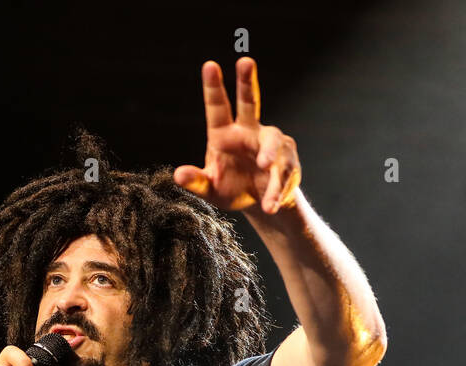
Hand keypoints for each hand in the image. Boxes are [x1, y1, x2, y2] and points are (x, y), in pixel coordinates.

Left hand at [173, 57, 301, 214]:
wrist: (261, 204)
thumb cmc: (230, 189)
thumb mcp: (210, 189)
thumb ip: (195, 181)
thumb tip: (177, 174)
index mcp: (223, 134)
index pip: (217, 107)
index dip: (213, 86)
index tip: (209, 65)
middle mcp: (247, 131)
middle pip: (249, 102)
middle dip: (247, 82)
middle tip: (245, 61)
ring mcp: (270, 142)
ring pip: (272, 142)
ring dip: (269, 155)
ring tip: (264, 171)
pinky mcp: (288, 159)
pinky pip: (284, 171)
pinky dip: (276, 189)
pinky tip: (270, 204)